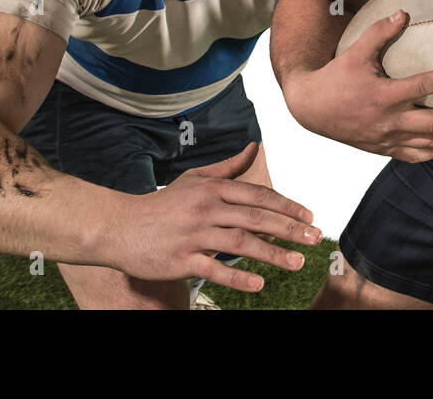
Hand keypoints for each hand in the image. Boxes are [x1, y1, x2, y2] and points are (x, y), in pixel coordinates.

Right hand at [103, 143, 320, 293]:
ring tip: (298, 262)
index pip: (258, 196)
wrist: (117, 227)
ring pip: (240, 244)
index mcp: (212, 190)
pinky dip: (237, 278)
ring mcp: (193, 235)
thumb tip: (254, 147)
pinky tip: (259, 284)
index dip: (286, 206)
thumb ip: (227, 168)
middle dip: (289, 228)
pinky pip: (213, 270)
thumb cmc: (162, 205)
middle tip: (315, 238)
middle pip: (255, 218)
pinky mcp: (180, 260)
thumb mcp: (194, 180)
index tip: (310, 217)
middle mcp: (206, 209)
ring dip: (272, 253)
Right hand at [282, 9, 432, 161]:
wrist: (310, 108)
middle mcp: (390, 121)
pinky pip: (415, 156)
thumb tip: (403, 12)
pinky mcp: (383, 149)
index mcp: (385, 96)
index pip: (426, 86)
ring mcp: (388, 139)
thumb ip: (380, 32)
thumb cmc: (335, 76)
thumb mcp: (355, 51)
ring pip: (431, 143)